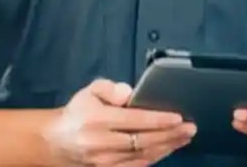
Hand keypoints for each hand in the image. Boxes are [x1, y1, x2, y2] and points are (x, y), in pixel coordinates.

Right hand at [43, 78, 197, 165]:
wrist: (56, 142)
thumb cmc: (77, 113)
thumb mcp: (88, 91)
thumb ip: (108, 87)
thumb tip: (129, 92)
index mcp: (98, 120)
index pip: (135, 121)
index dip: (159, 120)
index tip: (178, 117)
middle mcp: (103, 143)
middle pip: (144, 140)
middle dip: (171, 135)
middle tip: (190, 128)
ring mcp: (106, 162)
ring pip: (144, 155)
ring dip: (168, 147)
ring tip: (184, 138)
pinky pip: (137, 166)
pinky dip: (155, 157)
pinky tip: (168, 149)